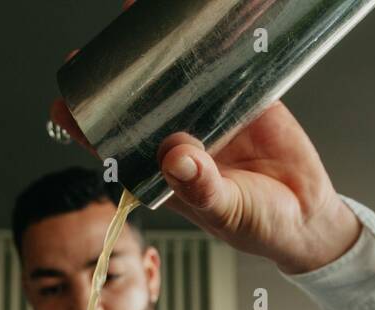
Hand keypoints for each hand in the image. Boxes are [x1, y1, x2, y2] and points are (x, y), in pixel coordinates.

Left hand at [49, 0, 361, 274]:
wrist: (309, 217)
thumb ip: (201, 188)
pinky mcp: (243, 96)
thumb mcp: (228, 212)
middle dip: (119, 77)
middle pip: (139, 103)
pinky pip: (224, 64)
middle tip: (101, 51)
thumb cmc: (259, 224)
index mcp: (163, 172)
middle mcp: (179, 139)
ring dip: (162, 50)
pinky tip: (198, 20)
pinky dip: (213, 42)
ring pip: (178, 77)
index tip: (65, 106)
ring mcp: (209, 115)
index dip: (88, 127)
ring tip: (141, 19)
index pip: (115, 147)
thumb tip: (176, 156)